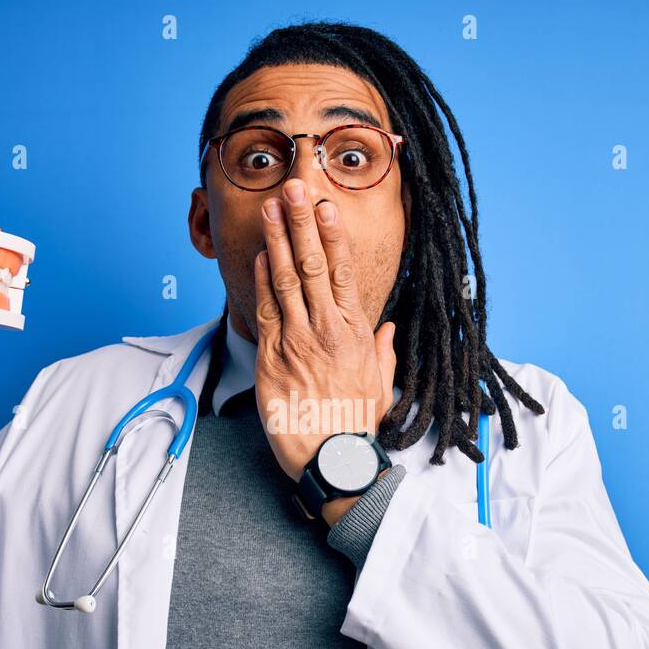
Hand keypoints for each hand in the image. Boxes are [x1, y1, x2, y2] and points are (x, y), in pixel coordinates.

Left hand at [253, 178, 396, 499]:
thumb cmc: (356, 426)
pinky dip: (263, 280)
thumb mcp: (379, 385)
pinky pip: (266, 310)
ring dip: (278, 240)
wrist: (333, 459)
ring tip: (271, 208)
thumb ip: (381, 352)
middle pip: (313, 265)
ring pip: (286, 280)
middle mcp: (327, 329)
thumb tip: (386, 329)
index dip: (332, 235)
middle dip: (302, 223)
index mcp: (356, 332)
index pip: (341, 272)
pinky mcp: (272, 358)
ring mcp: (298, 341)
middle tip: (293, 189)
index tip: (326, 207)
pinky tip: (262, 254)